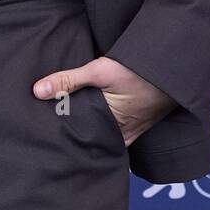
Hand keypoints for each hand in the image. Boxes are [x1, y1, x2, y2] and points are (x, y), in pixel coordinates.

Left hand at [32, 56, 177, 146]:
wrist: (172, 67)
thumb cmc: (137, 70)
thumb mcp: (100, 71)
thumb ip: (69, 81)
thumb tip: (37, 91)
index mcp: (110, 127)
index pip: (81, 140)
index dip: (63, 141)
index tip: (45, 141)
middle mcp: (122, 136)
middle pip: (92, 142)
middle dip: (74, 141)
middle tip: (49, 141)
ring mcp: (132, 132)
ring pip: (103, 140)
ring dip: (89, 136)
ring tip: (64, 136)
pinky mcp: (138, 125)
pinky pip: (117, 136)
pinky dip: (104, 133)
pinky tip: (92, 128)